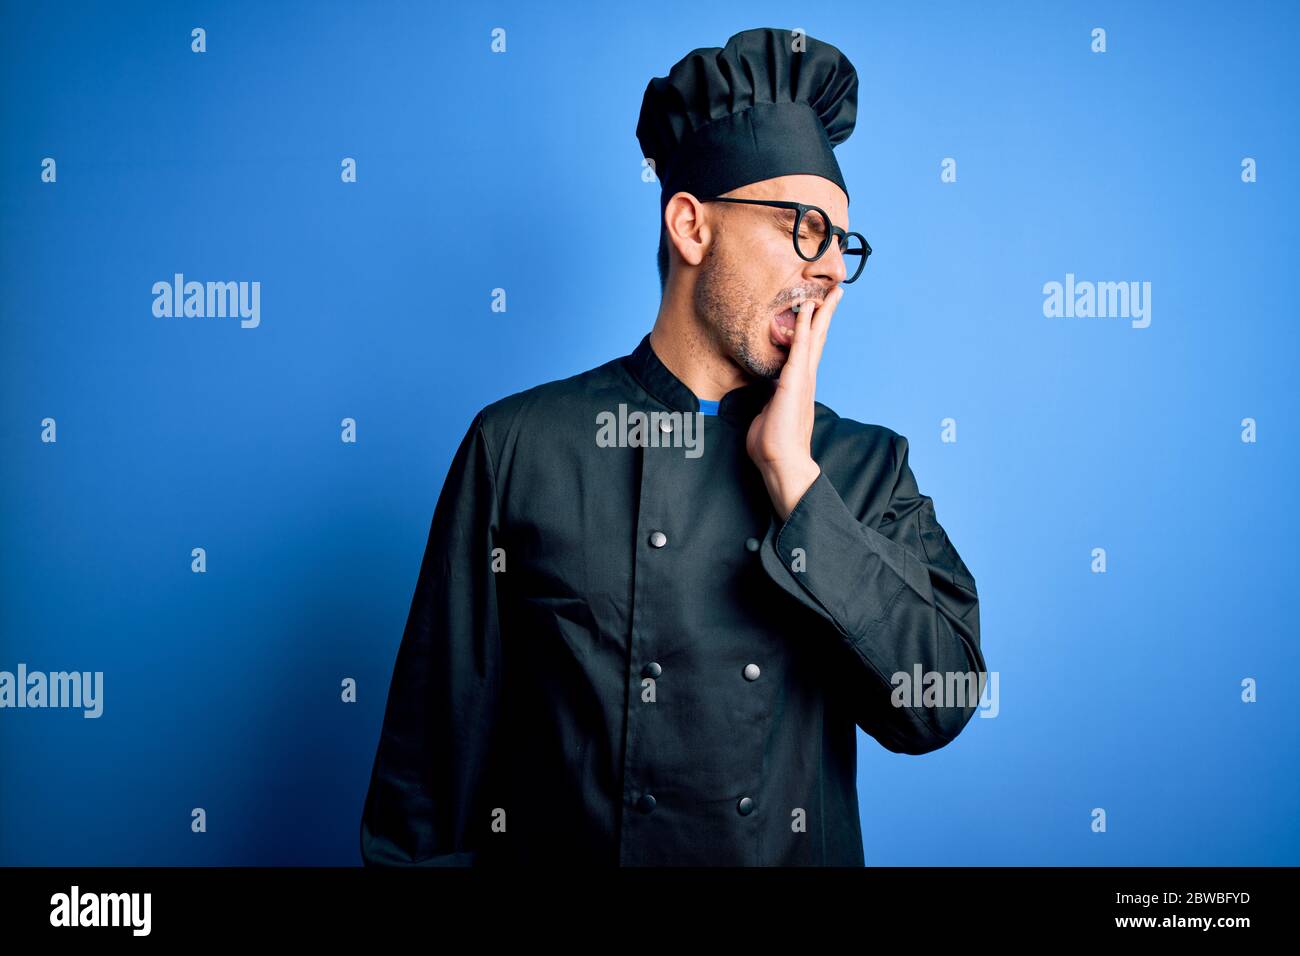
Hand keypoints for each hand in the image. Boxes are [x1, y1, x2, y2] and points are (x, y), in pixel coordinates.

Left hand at [747, 286, 843, 520]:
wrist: (781, 462)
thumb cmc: (772, 444)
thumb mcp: (767, 414)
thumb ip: (769, 400)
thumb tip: (766, 397)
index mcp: (798, 385)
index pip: (808, 351)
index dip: (813, 329)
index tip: (818, 310)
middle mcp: (805, 379)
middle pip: (818, 340)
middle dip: (825, 315)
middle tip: (835, 293)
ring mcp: (802, 380)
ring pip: (814, 340)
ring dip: (820, 315)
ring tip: (829, 294)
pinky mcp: (794, 383)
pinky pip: (800, 349)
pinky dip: (804, 328)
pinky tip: (807, 311)